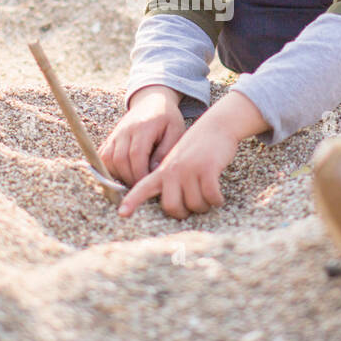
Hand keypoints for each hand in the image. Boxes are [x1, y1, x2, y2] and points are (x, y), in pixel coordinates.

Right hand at [99, 85, 185, 185]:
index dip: (140, 173)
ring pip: (107, 159)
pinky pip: (103, 156)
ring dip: (118, 175)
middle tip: (141, 187)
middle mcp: (125, 129)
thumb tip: (153, 171)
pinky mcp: (109, 138)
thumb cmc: (167, 118)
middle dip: (129, 178)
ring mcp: (115, 133)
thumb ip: (165, 150)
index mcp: (143, 127)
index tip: (148, 184)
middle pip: (120, 159)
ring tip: (133, 181)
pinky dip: (109, 169)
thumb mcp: (175, 131)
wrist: (151, 100)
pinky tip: (123, 174)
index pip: (136, 154)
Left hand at [117, 119, 238, 219]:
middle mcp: (172, 170)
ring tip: (208, 196)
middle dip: (185, 212)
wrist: (216, 127)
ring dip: (204, 206)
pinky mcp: (207, 169)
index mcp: (162, 170)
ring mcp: (188, 169)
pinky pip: (211, 196)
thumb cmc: (197, 150)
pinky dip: (216, 200)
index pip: (142, 187)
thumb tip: (170, 207)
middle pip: (172, 207)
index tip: (122, 213)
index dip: (132, 201)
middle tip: (194, 205)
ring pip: (194, 205)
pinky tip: (219, 197)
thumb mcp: (176, 161)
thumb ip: (167, 180)